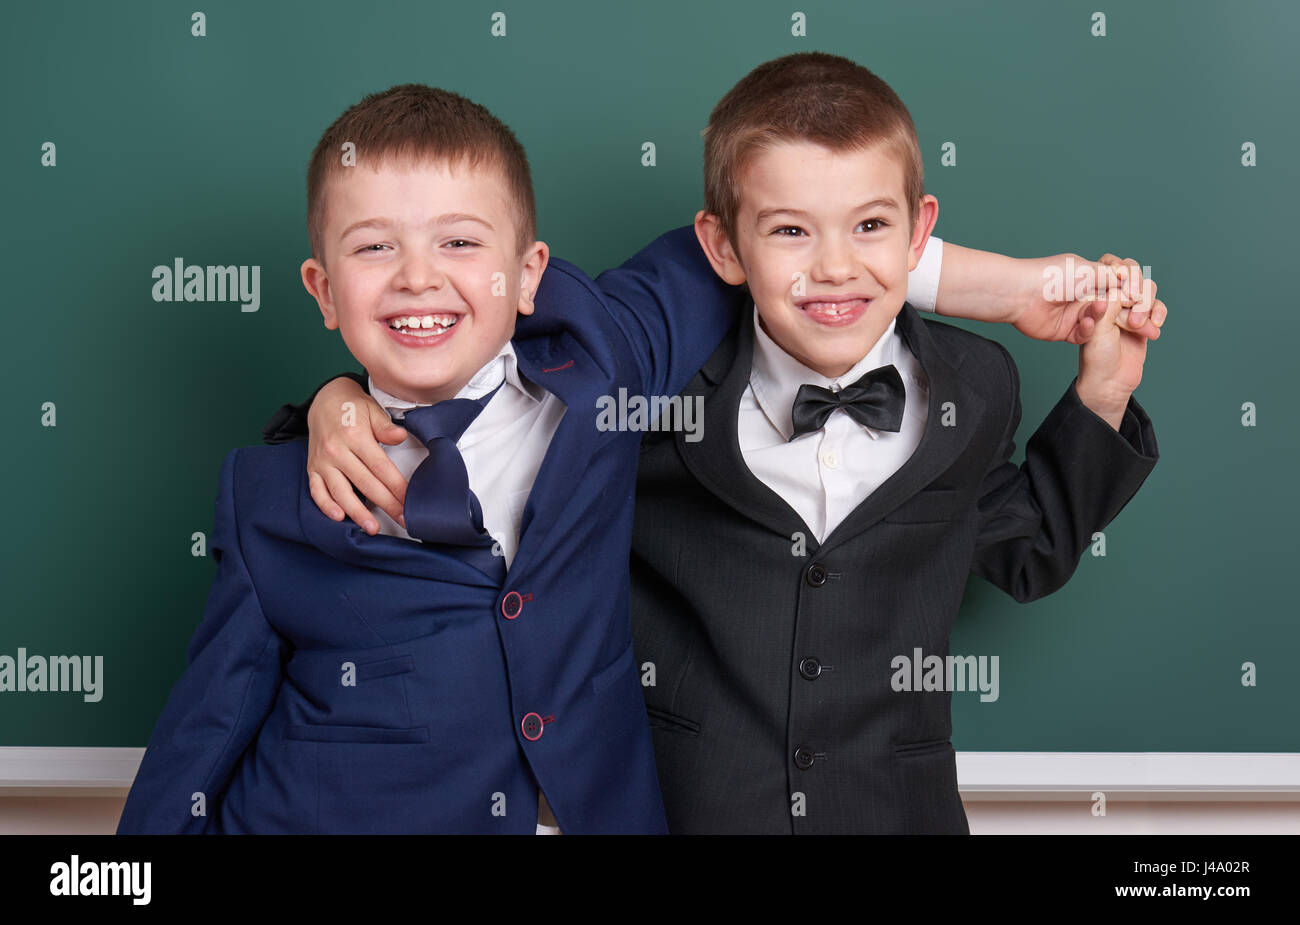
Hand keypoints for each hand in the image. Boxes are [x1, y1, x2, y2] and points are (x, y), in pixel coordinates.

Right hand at [306, 378, 410, 533]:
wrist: (324, 400)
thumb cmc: (353, 408)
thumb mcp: (372, 410)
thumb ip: (386, 427)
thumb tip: (400, 436)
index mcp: (355, 437)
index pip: (381, 467)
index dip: (397, 486)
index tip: (410, 502)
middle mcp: (337, 451)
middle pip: (365, 484)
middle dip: (386, 504)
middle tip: (403, 520)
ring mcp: (323, 462)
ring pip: (341, 492)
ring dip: (357, 512)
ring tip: (373, 528)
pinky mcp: (313, 468)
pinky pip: (317, 491)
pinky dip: (326, 505)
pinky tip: (339, 517)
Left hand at [1012, 253, 1165, 344]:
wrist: (1021, 294)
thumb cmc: (1051, 276)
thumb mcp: (1088, 270)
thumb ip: (1112, 278)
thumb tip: (1132, 285)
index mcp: (1091, 277)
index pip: (1120, 286)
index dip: (1132, 293)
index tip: (1139, 296)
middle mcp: (1085, 295)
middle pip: (1116, 307)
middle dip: (1128, 314)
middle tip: (1139, 321)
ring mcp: (1076, 314)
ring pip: (1103, 322)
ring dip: (1106, 320)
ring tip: (1100, 313)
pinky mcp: (1067, 331)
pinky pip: (1085, 335)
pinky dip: (1088, 330)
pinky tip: (1084, 323)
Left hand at [1074, 271, 1155, 428]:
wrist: (1104, 385)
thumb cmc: (1093, 356)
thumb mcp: (1094, 320)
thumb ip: (1108, 296)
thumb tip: (1122, 279)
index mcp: (1090, 292)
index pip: (1113, 267)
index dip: (1123, 272)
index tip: (1124, 284)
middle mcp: (1108, 299)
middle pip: (1133, 279)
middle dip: (1137, 291)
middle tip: (1132, 304)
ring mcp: (1124, 313)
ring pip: (1145, 294)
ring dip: (1145, 306)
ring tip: (1138, 326)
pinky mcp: (1140, 325)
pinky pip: (1154, 310)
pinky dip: (1157, 315)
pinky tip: (1154, 328)